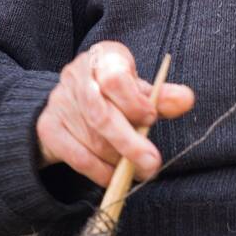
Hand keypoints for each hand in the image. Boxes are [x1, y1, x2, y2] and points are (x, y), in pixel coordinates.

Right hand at [35, 41, 194, 188]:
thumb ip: (163, 97)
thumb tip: (186, 99)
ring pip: (92, 139)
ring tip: (139, 169)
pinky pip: (77, 156)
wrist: (73, 101)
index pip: (115, 79)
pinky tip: (115, 177)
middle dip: (130, 143)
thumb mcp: (140, 90)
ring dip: (119, 160)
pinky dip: (99, 171)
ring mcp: (59, 102)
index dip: (135, 103)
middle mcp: (76, 76)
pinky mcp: (49, 128)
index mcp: (103, 58)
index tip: (152, 119)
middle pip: (101, 114)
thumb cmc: (116, 94)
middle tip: (152, 163)